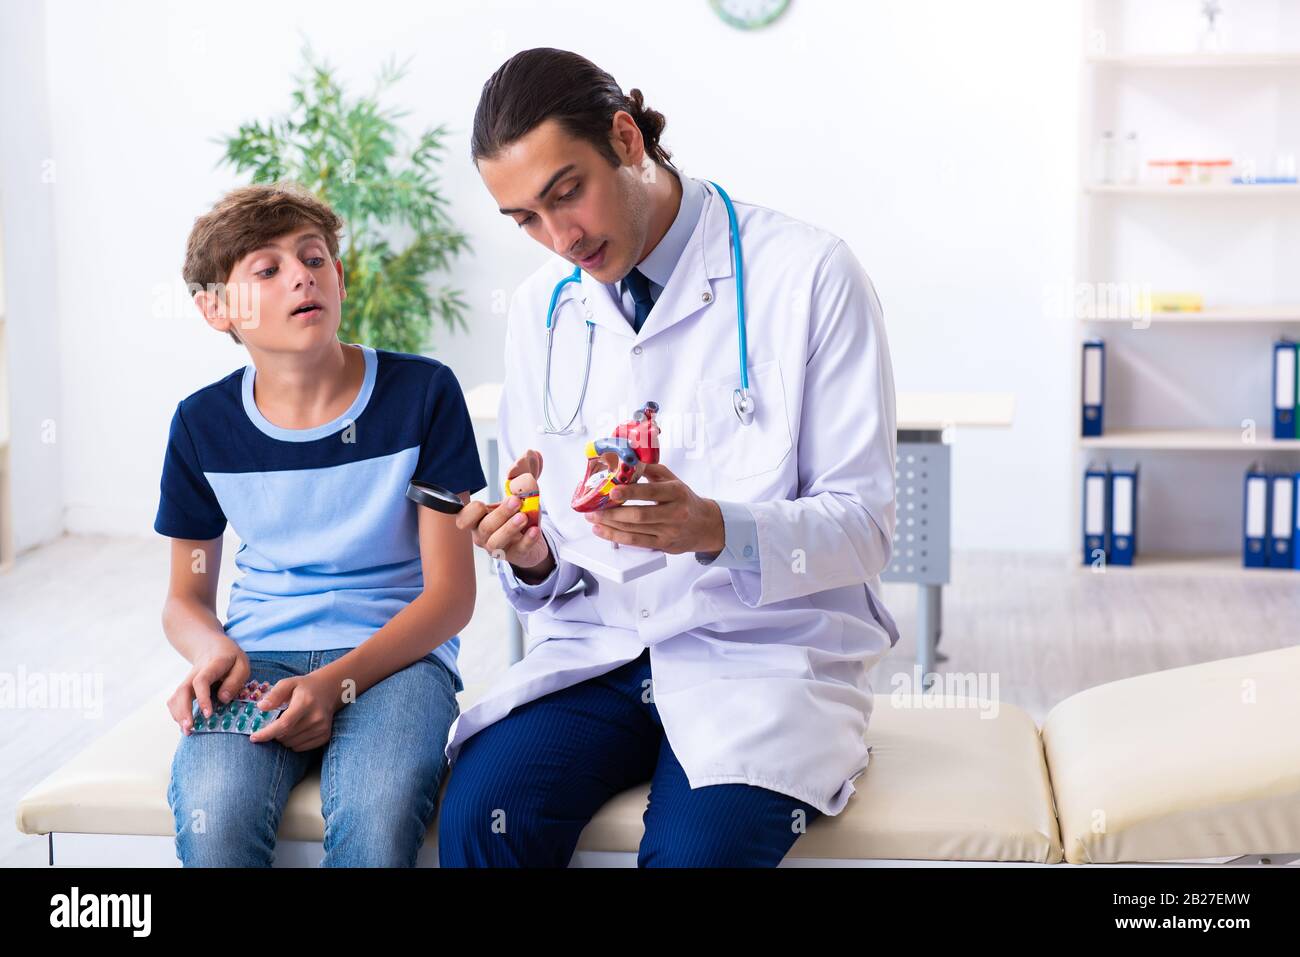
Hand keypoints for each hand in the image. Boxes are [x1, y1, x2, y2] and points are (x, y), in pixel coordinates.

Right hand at [167, 637, 249, 735]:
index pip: (201, 681)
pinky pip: (175, 701)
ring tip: (187, 731)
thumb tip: (223, 699)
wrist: (211, 647)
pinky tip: (185, 724)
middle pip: (183, 690)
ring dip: (179, 715)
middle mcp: (195, 673)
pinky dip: (177, 714)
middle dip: (184, 710)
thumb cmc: (230, 658)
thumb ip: (235, 681)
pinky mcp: (184, 688)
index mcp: (212, 665)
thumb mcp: (241, 665)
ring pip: (176, 696)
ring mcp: (187, 681)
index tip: (208, 714)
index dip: (203, 698)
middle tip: (190, 728)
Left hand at [248, 672, 342, 749]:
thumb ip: (275, 694)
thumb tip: (261, 707)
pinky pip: (300, 748)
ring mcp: (322, 728)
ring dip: (284, 738)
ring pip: (291, 744)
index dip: (267, 733)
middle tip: (276, 721)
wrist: (329, 690)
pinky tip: (297, 729)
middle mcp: (316, 717)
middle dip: (274, 733)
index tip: (254, 737)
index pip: (284, 723)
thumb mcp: (288, 683)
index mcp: (305, 702)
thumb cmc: (304, 687)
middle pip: (286, 736)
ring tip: (288, 724)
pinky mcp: (325, 736)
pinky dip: (293, 742)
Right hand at [456, 449, 551, 578]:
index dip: (468, 513)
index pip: (462, 520)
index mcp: (479, 519)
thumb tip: (531, 454)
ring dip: (509, 528)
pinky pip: (518, 550)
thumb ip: (523, 472)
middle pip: (484, 528)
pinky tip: (534, 530)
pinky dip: (526, 540)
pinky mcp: (516, 555)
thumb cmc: (518, 513)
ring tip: (523, 517)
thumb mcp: (521, 491)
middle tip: (515, 501)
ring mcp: (499, 547)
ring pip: (496, 542)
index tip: (481, 504)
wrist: (533, 536)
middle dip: (499, 514)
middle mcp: (484, 534)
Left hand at [585, 462, 724, 554]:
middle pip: (640, 515)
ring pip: (635, 530)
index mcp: (676, 492)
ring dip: (610, 525)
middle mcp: (674, 513)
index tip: (613, 491)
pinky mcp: (663, 545)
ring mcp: (669, 531)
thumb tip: (627, 461)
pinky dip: (616, 537)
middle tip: (594, 508)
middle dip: (613, 513)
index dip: (630, 492)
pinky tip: (603, 530)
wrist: (705, 525)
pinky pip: (636, 542)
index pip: (651, 492)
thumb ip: (651, 470)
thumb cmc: (684, 499)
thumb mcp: (673, 479)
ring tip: (593, 518)